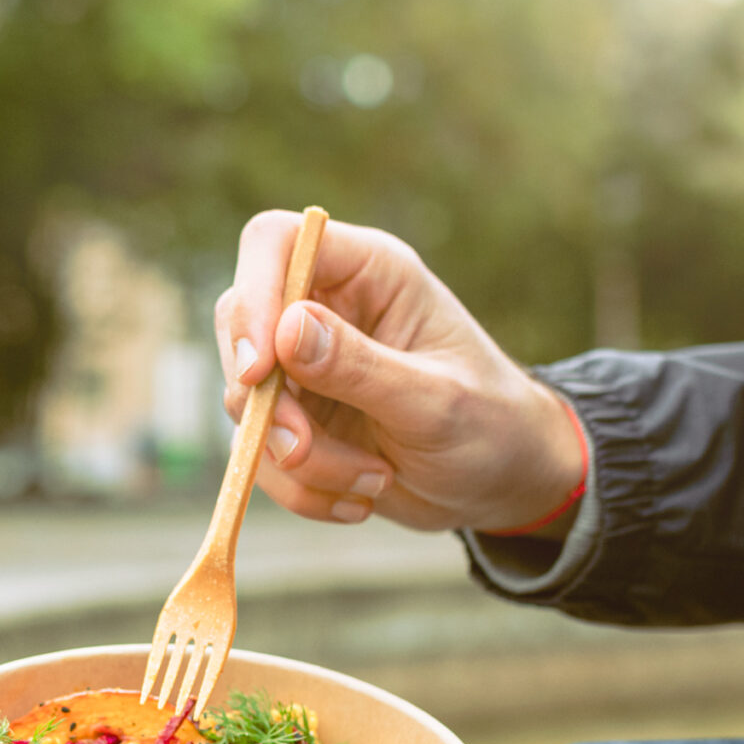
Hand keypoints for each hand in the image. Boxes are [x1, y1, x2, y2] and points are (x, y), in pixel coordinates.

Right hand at [214, 211, 583, 532]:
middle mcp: (327, 308)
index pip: (276, 242)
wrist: (503, 483)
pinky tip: (359, 501)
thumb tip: (286, 330)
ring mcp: (305, 367)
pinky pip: (261, 454)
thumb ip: (361, 367)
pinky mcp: (298, 420)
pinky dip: (302, 489)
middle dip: (266, 403)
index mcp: (369, 272)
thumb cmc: (492, 424)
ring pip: (247, 403)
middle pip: (239, 325)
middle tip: (304, 450)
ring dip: (299, 460)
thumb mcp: (435, 401)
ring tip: (372, 479)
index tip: (261, 372)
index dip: (253, 297)